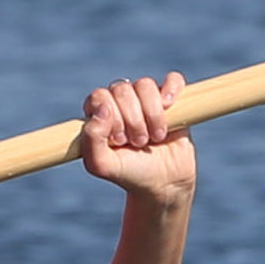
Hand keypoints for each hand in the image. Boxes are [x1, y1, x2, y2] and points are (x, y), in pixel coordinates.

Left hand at [78, 73, 195, 210]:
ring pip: (145, 85)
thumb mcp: (102, 164)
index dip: (111, 116)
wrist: (163, 184)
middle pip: (122, 89)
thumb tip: (102, 108)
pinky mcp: (171, 100)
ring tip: (155, 137)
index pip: (100, 97)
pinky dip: (172, 89)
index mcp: (99, 114)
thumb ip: (91, 139)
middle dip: (133, 120)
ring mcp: (146, 100)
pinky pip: (173, 79)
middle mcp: (120, 102)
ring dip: (152, 114)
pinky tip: (170, 106)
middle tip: (138, 142)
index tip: (119, 140)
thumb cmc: (129, 173)